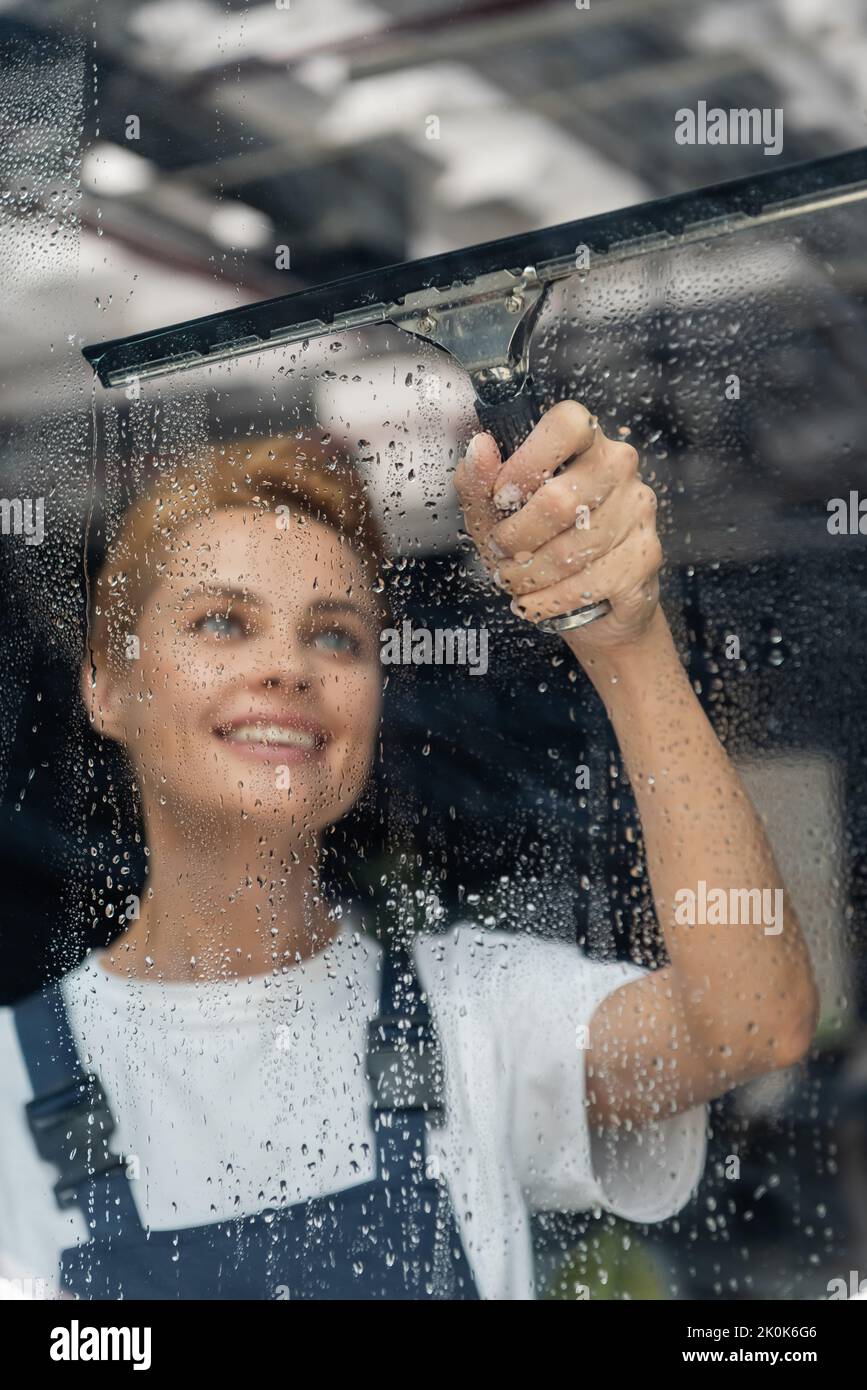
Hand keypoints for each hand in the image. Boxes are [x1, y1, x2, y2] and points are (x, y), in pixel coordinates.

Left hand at [453, 400, 663, 659]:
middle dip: (516, 538)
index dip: (526, 463)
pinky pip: (590, 583)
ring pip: (572, 549)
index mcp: (583, 441)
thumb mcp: (495, 514)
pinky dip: (551, 599)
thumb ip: (481, 482)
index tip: (502, 496)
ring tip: (514, 581)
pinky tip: (536, 602)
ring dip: (529, 575)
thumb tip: (480, 447)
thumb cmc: (537, 544)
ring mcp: (637, 510)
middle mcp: (618, 466)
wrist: (592, 602)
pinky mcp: (645, 555)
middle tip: (500, 554)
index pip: (567, 424)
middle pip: (560, 500)